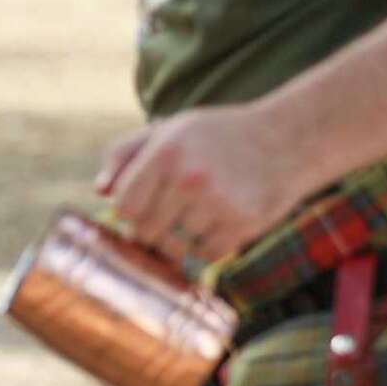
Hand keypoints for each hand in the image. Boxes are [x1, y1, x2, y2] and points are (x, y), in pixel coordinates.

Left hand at [96, 105, 319, 262]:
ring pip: (176, 247)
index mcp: (164, 152)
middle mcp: (189, 177)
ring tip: (194, 218)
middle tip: (167, 219)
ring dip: (181, 240)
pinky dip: (207, 247)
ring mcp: (218, 202)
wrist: (285, 139)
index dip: (130, 215)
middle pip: (147, 233)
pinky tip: (217, 224)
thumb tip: (101, 192)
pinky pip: (207, 255)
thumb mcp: (167, 131)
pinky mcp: (243, 222)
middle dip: (151, 232)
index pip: (125, 208)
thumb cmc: (215, 136)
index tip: (141, 211)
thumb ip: (124, 154)